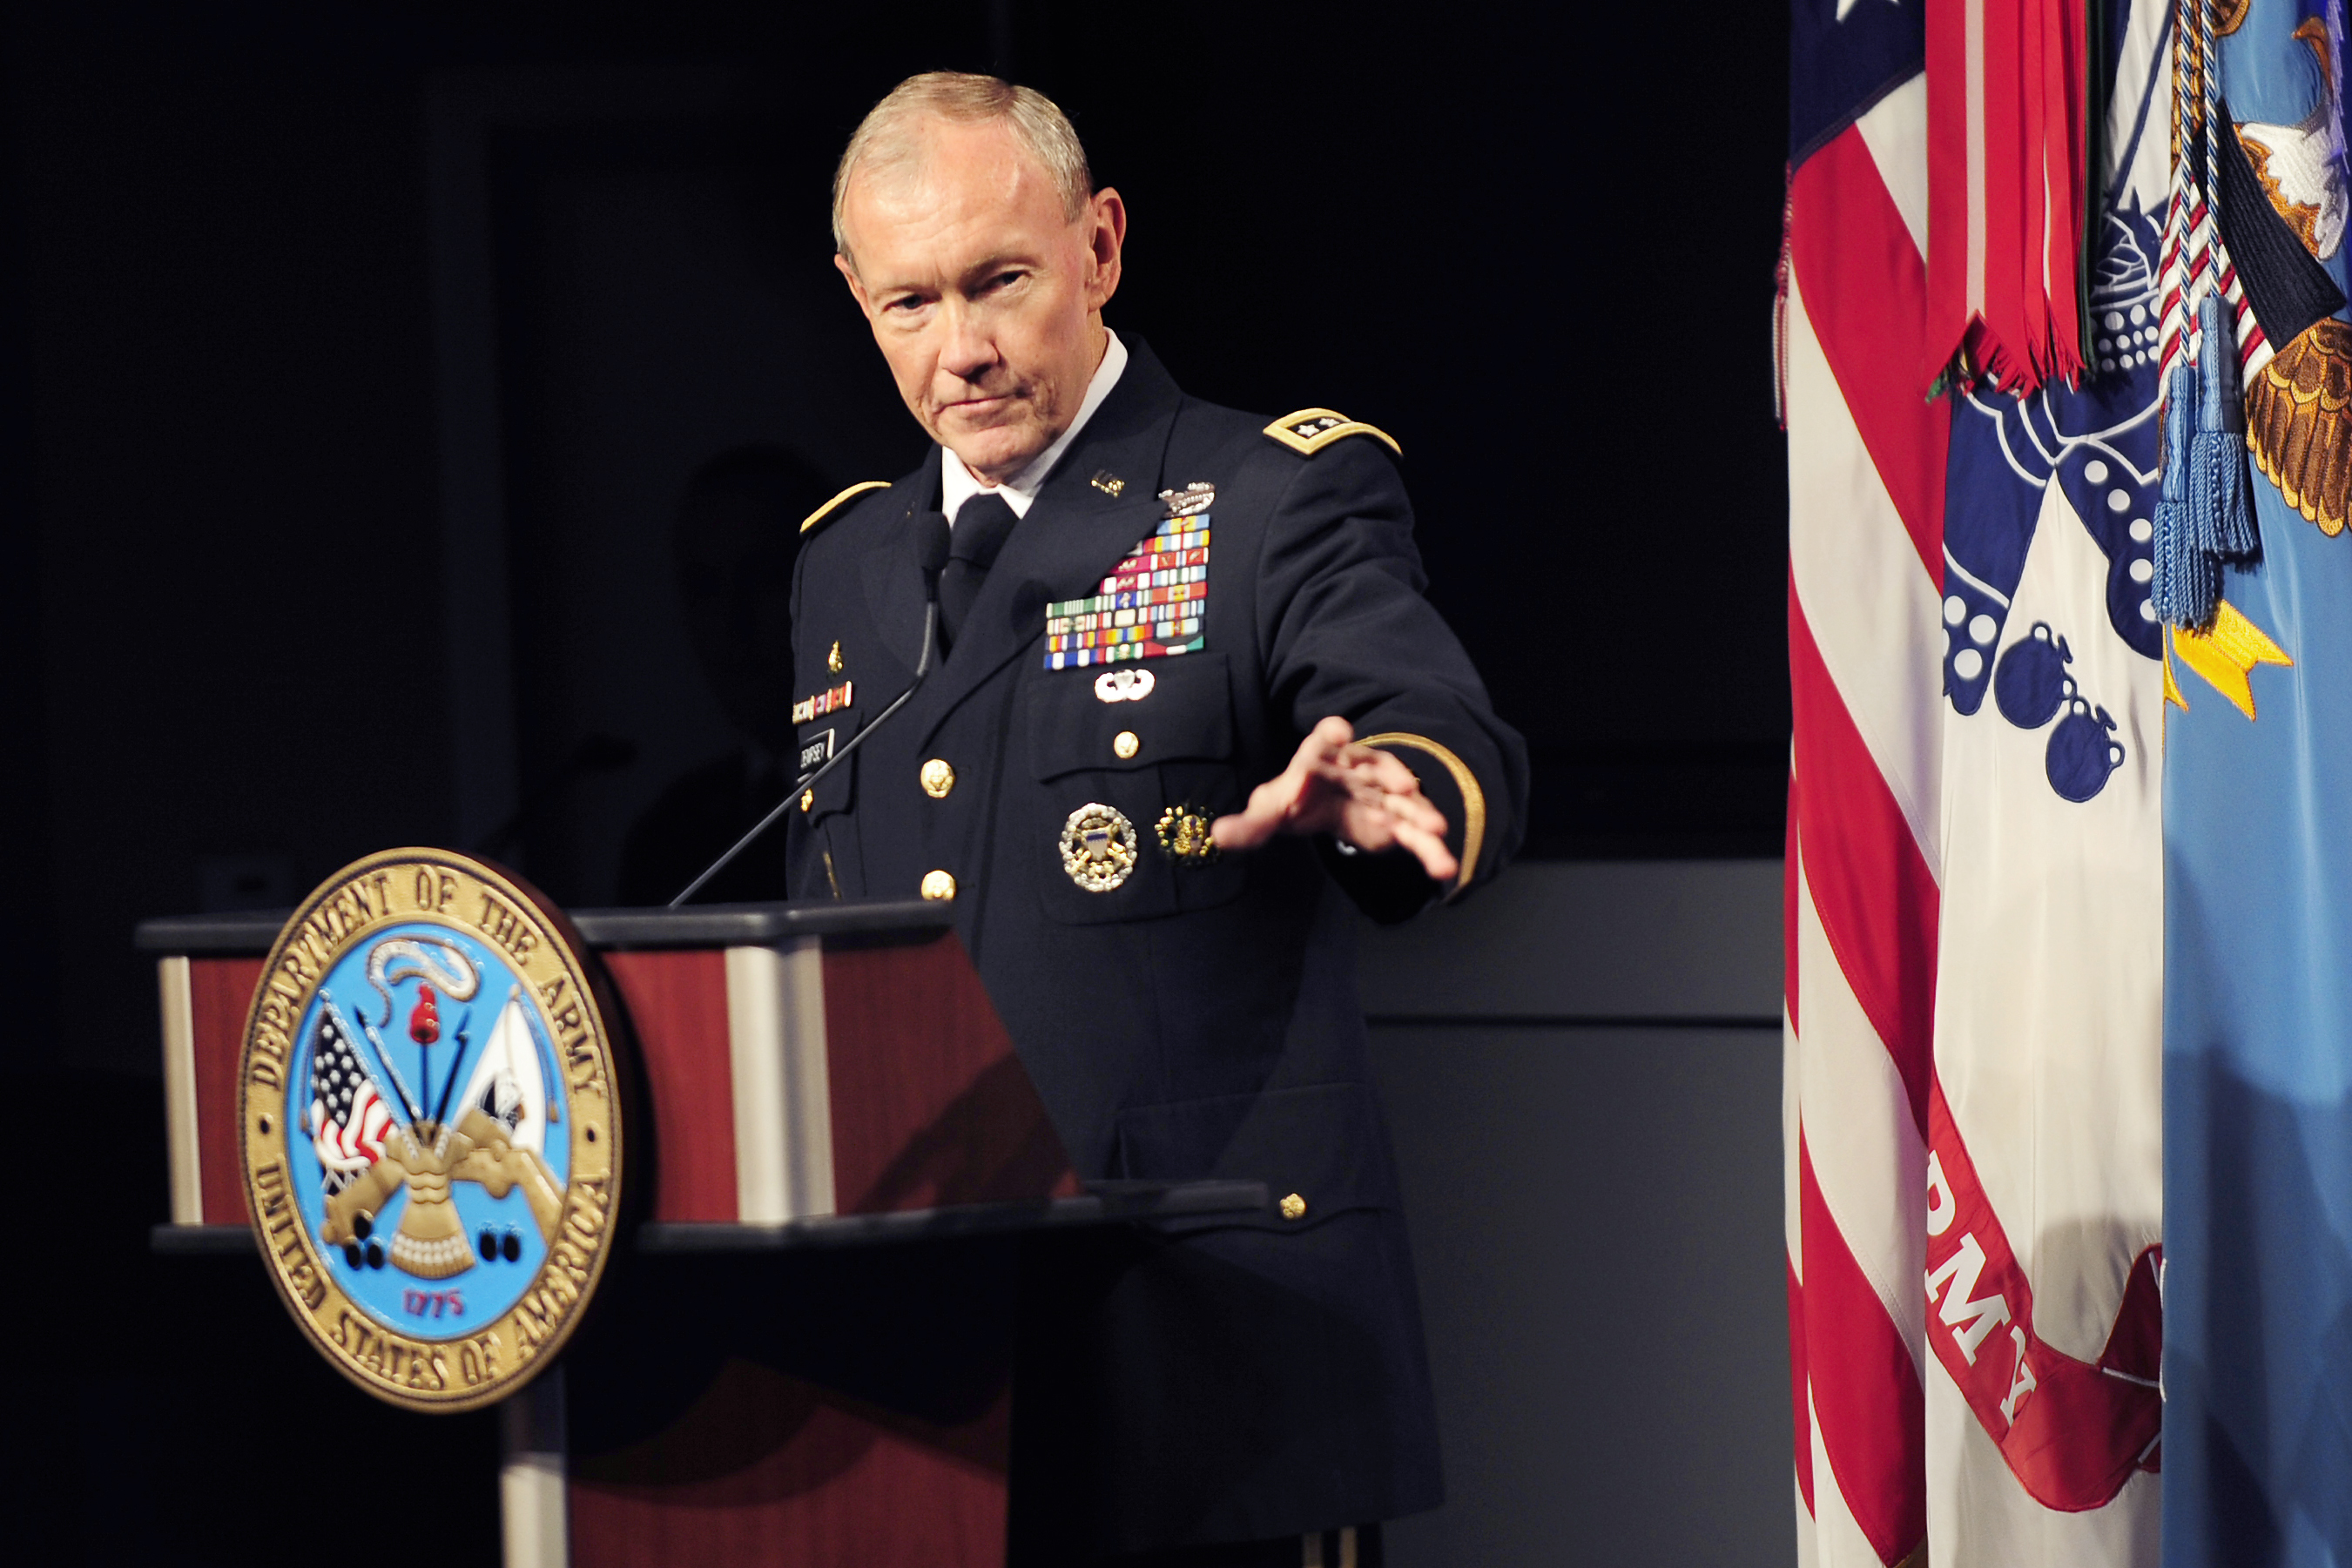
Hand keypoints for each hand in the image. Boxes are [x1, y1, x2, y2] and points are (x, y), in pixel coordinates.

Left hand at [1211, 716, 1457, 883]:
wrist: (1323, 806)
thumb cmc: (1295, 798)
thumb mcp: (1269, 811)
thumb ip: (1249, 825)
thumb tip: (1218, 836)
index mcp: (1319, 759)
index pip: (1321, 742)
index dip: (1330, 735)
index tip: (1340, 731)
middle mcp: (1355, 769)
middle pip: (1375, 769)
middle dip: (1392, 776)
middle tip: (1406, 787)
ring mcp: (1379, 794)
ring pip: (1402, 803)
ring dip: (1420, 814)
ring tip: (1437, 829)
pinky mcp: (1392, 821)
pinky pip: (1412, 835)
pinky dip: (1428, 850)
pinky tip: (1444, 867)